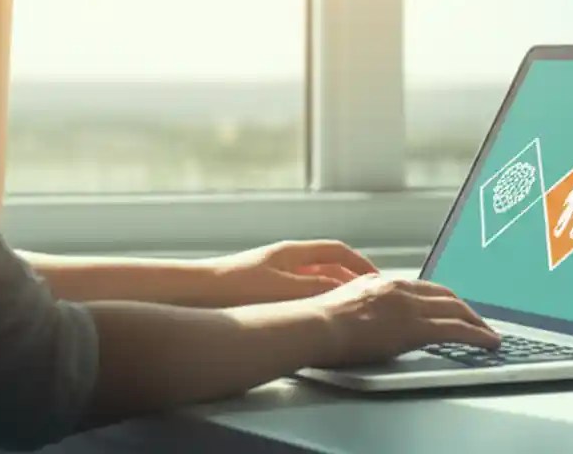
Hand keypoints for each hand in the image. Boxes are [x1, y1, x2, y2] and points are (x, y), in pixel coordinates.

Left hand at [200, 240, 379, 305]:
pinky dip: (311, 303)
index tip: (377, 279)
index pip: (338, 251)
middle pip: (327, 266)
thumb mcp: (286, 289)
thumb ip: (318, 289)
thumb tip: (347, 290)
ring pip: (312, 281)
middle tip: (365, 297)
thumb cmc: (236, 288)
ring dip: (330, 293)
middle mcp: (284, 260)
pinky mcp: (260, 292)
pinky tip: (310, 320)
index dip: (361, 264)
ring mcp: (271, 274)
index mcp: (294, 252)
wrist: (194, 293)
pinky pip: (297, 294)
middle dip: (349, 280)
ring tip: (343, 310)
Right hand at [306, 274, 500, 366]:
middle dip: (465, 308)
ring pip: (456, 310)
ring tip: (489, 334)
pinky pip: (457, 330)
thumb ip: (364, 303)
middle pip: (446, 296)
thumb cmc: (319, 321)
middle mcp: (401, 290)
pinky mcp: (416, 328)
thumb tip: (369, 314)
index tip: (452, 306)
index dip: (443, 298)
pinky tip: (488, 342)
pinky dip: (477, 335)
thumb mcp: (344, 301)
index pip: (424, 287)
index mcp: (384, 284)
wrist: (316, 325)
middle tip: (478, 320)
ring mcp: (410, 307)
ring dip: (477, 322)